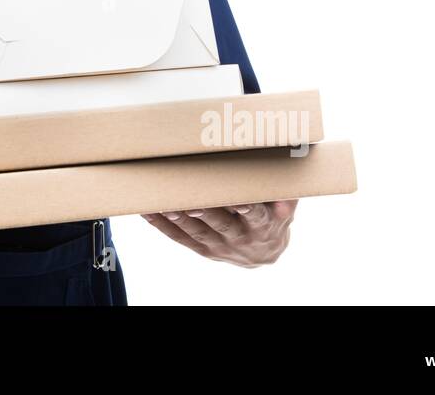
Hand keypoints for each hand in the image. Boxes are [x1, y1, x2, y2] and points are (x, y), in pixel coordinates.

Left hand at [141, 200, 296, 267]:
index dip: (246, 208)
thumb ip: (286, 196)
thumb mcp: (285, 206)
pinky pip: (181, 238)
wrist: (265, 252)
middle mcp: (241, 238)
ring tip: (164, 204)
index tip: (238, 200)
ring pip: (198, 232)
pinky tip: (148, 212)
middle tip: (191, 200)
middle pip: (222, 225)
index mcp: (263, 225)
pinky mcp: (204, 250)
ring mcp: (221, 247)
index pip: (255, 216)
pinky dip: (164, 226)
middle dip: (206, 212)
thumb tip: (287, 183)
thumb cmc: (273, 217)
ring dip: (180, 218)